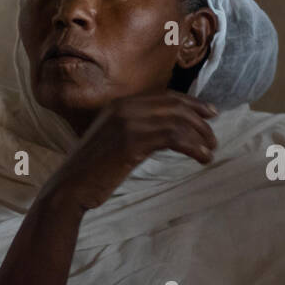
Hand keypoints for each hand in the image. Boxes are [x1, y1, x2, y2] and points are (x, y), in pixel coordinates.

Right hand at [40, 91, 218, 211]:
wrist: (69, 187)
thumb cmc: (90, 171)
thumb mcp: (110, 142)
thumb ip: (132, 131)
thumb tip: (161, 134)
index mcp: (119, 105)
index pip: (164, 96)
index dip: (191, 103)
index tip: (209, 113)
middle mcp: (124, 108)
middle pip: (175, 106)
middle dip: (200, 118)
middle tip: (214, 135)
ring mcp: (128, 123)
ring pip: (178, 121)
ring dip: (200, 136)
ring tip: (211, 150)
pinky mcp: (133, 142)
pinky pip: (174, 138)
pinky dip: (193, 147)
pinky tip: (202, 158)